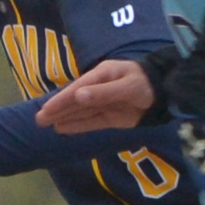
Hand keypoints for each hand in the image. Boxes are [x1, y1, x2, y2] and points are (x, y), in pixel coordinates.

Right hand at [35, 57, 155, 131]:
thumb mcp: (127, 87)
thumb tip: (79, 97)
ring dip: (64, 118)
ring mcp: (104, 103)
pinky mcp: (111, 117)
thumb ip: (104, 92)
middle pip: (75, 102)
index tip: (46, 109)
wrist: (166, 93)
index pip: (77, 89)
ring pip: (80, 112)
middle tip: (38, 119)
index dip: (61, 100)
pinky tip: (63, 128)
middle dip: (57, 110)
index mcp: (101, 76)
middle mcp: (99, 89)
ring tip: (45, 124)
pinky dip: (78, 125)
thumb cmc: (146, 83)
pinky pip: (91, 122)